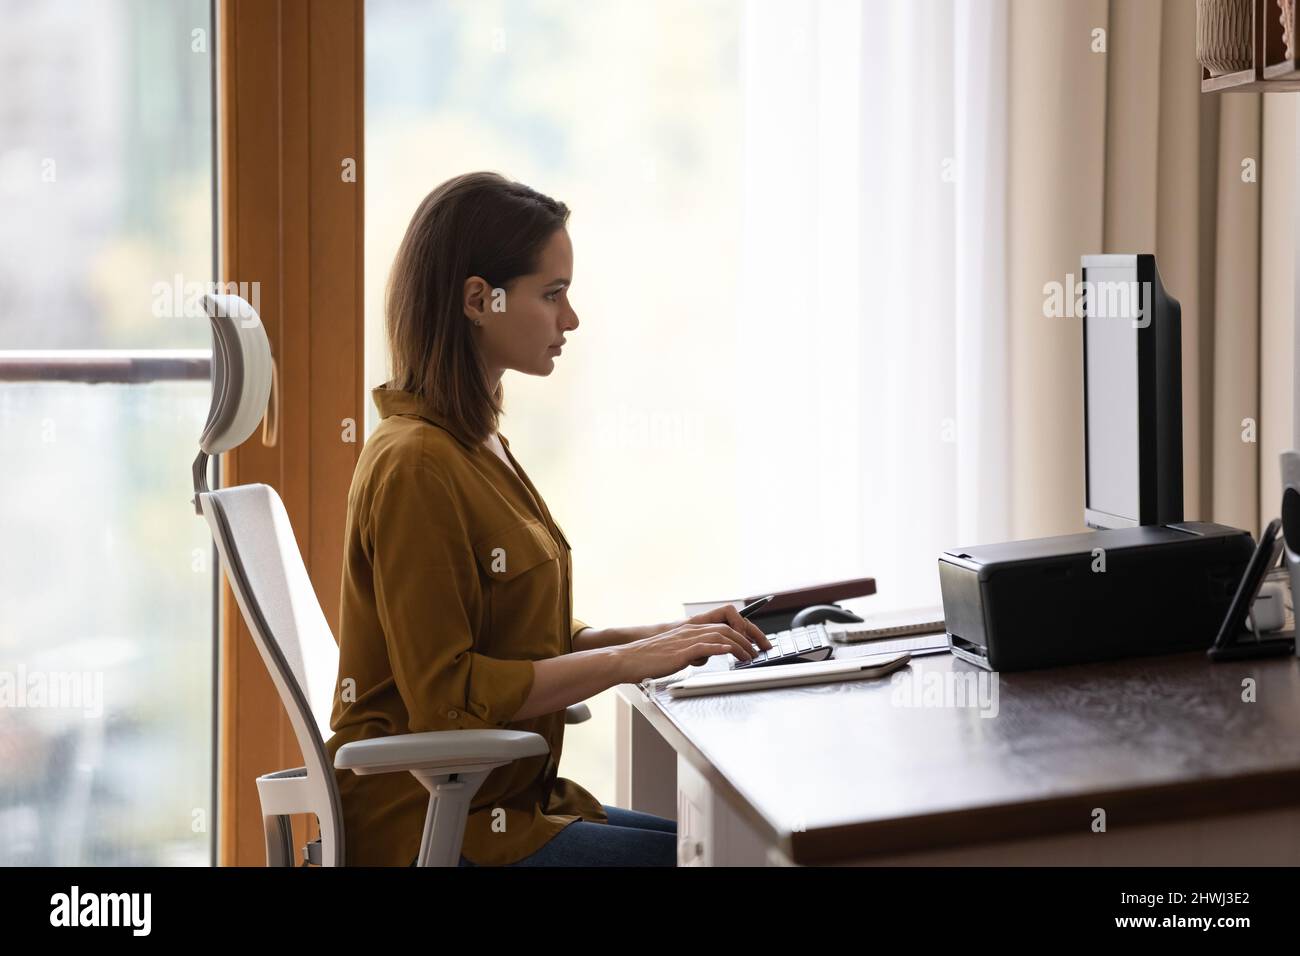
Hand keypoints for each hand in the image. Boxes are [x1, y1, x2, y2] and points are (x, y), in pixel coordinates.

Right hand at [615, 608, 772, 681]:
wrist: (627, 660)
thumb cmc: (648, 659)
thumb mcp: (675, 653)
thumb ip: (692, 652)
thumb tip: (704, 657)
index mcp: (690, 630)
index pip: (723, 626)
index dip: (742, 632)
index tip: (757, 641)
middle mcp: (690, 631)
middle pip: (727, 629)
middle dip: (748, 639)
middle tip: (760, 651)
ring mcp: (685, 640)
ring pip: (719, 636)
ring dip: (739, 646)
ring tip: (750, 656)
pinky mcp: (679, 652)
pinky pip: (703, 646)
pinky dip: (719, 648)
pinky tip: (730, 652)